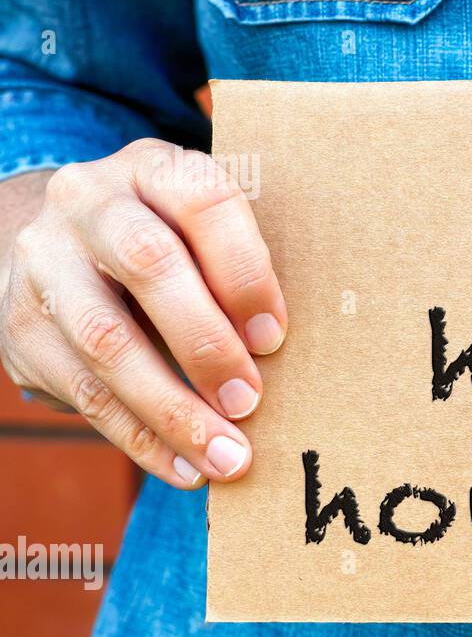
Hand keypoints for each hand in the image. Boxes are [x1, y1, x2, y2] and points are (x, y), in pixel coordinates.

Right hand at [0, 139, 286, 487]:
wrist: (57, 246)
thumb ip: (238, 272)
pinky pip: (82, 392)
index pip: (203, 200)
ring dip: (173, 411)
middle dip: (206, 343)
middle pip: (148, 265)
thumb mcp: (202, 233)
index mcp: (154, 168)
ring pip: (107, 340)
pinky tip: (184, 468)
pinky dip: (140, 438)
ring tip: (226, 458)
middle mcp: (89, 201)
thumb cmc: (171, 247)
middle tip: (250, 402)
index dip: (244, 271)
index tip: (275, 337)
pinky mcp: (21, 325)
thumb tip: (281, 354)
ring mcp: (45, 261)